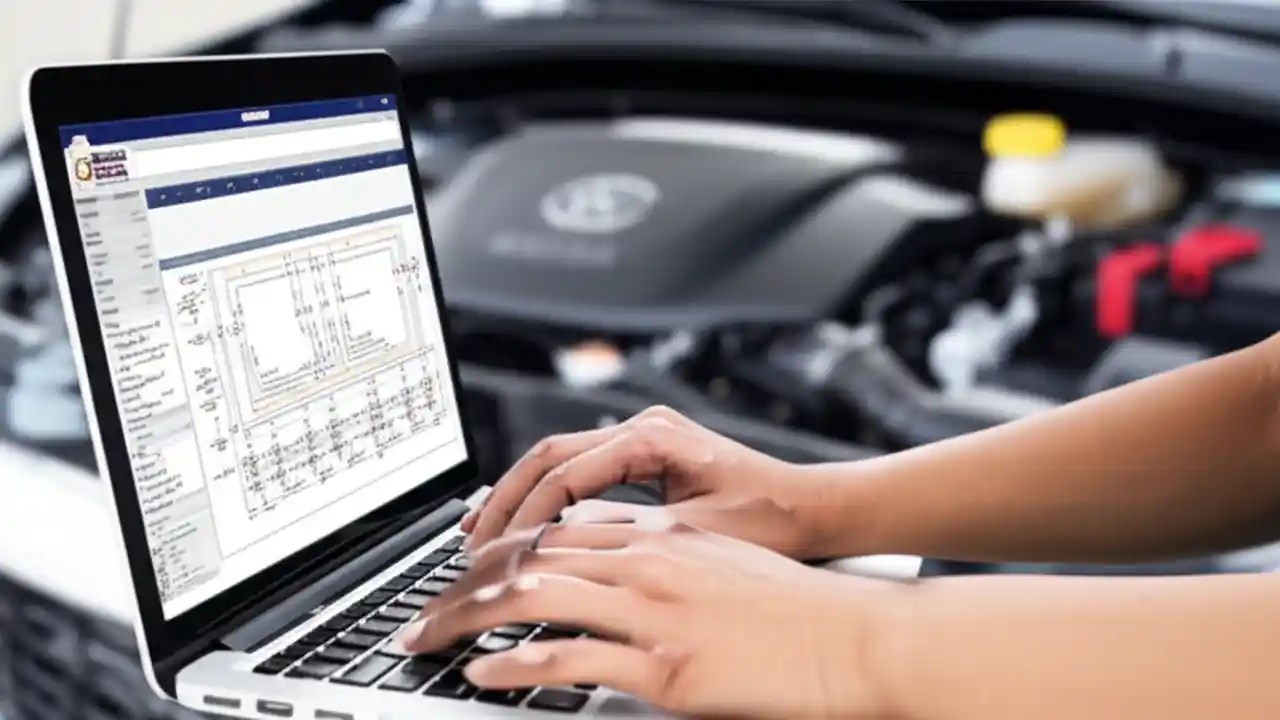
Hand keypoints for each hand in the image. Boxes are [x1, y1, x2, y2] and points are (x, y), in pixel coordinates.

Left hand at [400, 521, 899, 718]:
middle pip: (527, 555)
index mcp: (658, 535)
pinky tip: (484, 672)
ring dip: (465, 618)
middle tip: (423, 612)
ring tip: (428, 639)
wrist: (853, 638)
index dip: (493, 549)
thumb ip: (658, 560)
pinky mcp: (664, 665)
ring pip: (531, 596)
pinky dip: (514, 664)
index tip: (461, 574)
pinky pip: (566, 657)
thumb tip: (606, 572)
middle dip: (460, 583)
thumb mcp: (717, 566)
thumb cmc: (794, 609)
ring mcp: (652, 611)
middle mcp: (646, 561)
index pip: (551, 527)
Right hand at [462, 406, 834, 558]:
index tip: (495, 554)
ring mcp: (642, 438)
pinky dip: (547, 498)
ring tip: (481, 535)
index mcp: (651, 438)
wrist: (813, 510)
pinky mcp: (645, 456)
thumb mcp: (693, 535)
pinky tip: (526, 526)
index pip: (562, 474)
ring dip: (519, 498)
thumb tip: (558, 548)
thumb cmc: (770, 520)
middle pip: (548, 457)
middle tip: (469, 544)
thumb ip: (626, 535)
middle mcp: (642, 427)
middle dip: (504, 501)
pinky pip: (580, 471)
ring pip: (558, 461)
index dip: (523, 518)